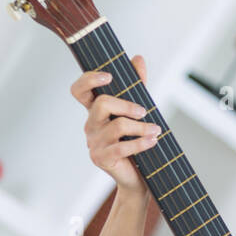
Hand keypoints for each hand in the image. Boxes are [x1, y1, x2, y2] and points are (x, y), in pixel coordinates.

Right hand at [69, 54, 159, 192]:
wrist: (137, 177)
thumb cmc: (136, 142)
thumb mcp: (137, 111)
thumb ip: (137, 86)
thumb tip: (138, 58)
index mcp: (95, 111)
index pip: (79, 90)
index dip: (89, 80)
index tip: (109, 76)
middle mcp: (90, 125)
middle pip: (101, 104)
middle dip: (126, 104)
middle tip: (144, 111)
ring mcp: (94, 143)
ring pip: (116, 126)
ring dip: (141, 127)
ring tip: (156, 130)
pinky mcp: (101, 158)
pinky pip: (122, 147)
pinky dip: (141, 143)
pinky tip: (153, 141)